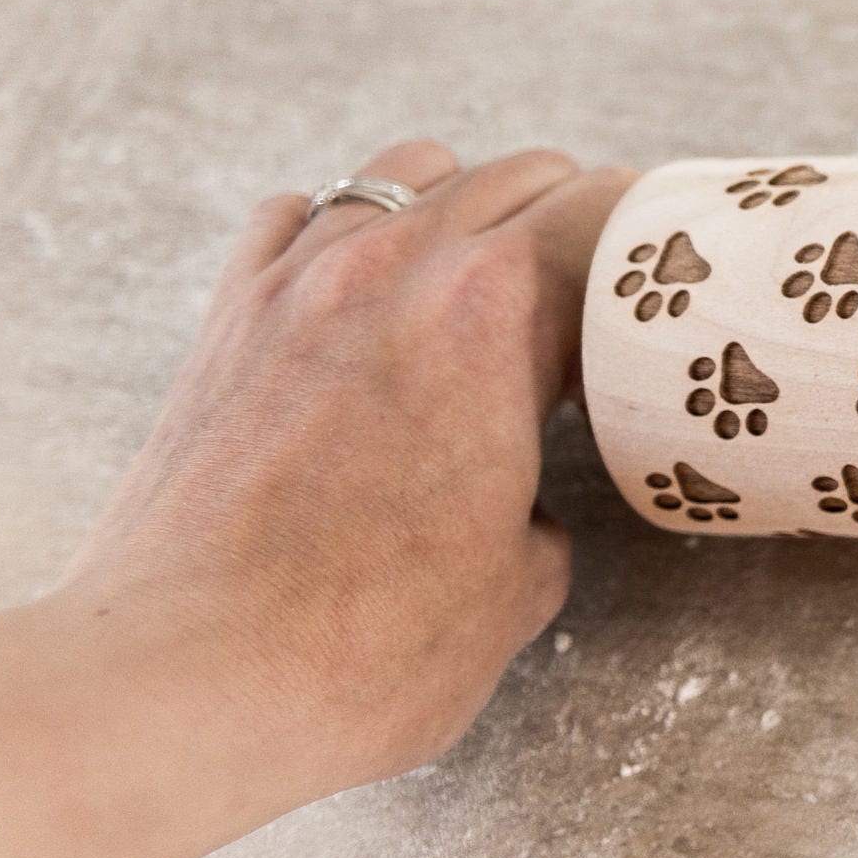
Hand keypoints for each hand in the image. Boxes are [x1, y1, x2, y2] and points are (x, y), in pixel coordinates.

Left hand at [0, 140, 632, 857]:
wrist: (181, 684)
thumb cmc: (358, 647)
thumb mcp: (518, 589)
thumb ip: (542, 515)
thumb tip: (524, 517)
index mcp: (494, 316)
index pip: (602, 216)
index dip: (656, 246)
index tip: (676, 281)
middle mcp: (393, 270)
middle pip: (513, 177)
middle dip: (573, 221)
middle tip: (603, 287)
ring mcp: (296, 285)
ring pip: (406, 173)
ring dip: (463, 207)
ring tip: (488, 275)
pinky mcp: (224, 324)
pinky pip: (293, 219)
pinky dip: (343, 232)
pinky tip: (363, 290)